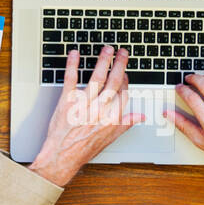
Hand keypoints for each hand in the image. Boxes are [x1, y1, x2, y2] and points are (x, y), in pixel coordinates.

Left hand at [29, 45, 143, 186]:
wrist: (62, 155)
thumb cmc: (84, 148)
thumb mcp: (109, 138)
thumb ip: (125, 124)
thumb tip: (140, 117)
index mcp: (112, 117)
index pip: (123, 93)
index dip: (125, 80)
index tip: (124, 71)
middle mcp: (100, 108)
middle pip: (114, 81)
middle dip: (120, 64)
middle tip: (122, 52)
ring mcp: (84, 103)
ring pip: (97, 77)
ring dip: (103, 61)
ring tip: (107, 49)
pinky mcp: (67, 100)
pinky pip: (71, 78)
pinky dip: (72, 64)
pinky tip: (75, 54)